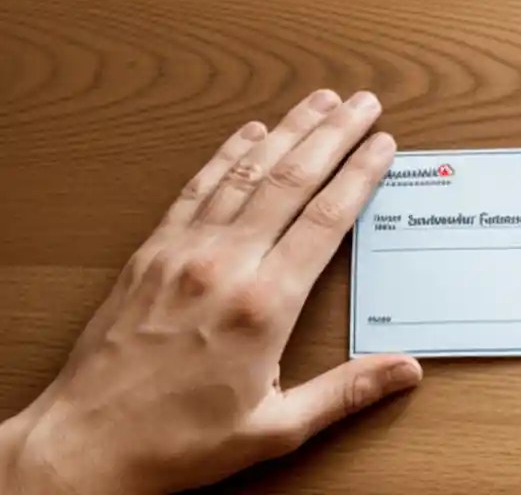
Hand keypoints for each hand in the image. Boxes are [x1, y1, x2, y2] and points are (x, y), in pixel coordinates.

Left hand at [0, 90, 421, 494]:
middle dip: (334, 135)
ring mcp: (184, 252)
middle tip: (364, 103)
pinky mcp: (152, 253)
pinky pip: (197, 189)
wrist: (85, 444)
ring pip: (246, 174)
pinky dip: (227, 155)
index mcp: (264, 306)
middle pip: (292, 181)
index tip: (383, 144)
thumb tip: (408, 371)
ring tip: (320, 101)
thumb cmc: (178, 443)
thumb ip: (346, 392)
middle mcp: (225, 266)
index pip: (326, 220)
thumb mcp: (275, 428)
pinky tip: (249, 133)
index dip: (360, 174)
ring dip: (287, 132)